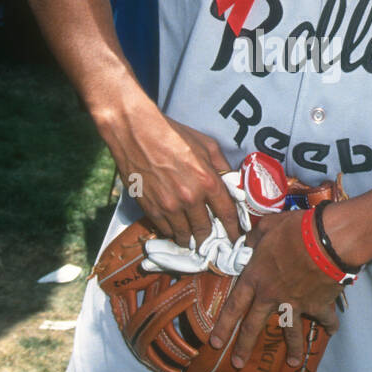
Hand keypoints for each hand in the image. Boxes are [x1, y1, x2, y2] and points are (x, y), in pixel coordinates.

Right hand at [109, 110, 242, 251]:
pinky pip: (165, 230)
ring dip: (190, 238)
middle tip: (210, 238)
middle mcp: (190, 198)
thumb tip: (233, 185)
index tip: (235, 236)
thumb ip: (222, 167)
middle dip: (209, 236)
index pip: (227, 214)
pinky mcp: (151, 209)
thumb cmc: (173, 135)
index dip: (234, 229)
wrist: (136, 133)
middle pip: (205, 230)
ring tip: (192, 237)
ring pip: (185, 235)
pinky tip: (174, 227)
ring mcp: (169, 206)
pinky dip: (172, 231)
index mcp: (208, 181)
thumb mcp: (207, 145)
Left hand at [209, 210, 341, 368]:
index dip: (224, 326)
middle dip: (244, 347)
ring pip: (290, 332)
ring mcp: (295, 304)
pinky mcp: (318, 305)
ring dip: (292, 350)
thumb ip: (255, 237)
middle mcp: (272, 296)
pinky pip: (325, 319)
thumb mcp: (267, 227)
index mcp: (256, 278)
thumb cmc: (294, 231)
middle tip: (237, 364)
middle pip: (254, 326)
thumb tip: (248, 242)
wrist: (326, 241)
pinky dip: (330, 325)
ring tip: (293, 363)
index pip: (234, 306)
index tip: (216, 344)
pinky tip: (331, 332)